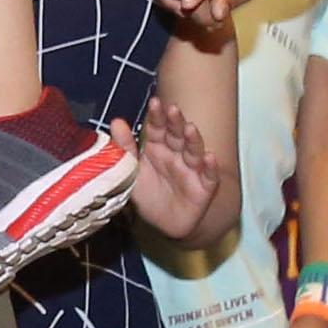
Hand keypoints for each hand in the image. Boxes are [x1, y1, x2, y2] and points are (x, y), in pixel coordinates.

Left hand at [128, 97, 217, 241]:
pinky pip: (209, 176)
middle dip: (175, 122)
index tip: (154, 102)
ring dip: (193, 139)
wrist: (165, 225)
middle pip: (177, 135)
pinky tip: (210, 157)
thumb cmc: (150, 195)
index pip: (158, 128)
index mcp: (158, 148)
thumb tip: (116, 121)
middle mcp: (176, 155)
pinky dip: (211, 167)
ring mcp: (192, 170)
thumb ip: (125, 148)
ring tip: (190, 128)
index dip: (157, 116)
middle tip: (172, 109)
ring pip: (194, 151)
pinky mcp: (204, 188)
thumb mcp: (132, 172)